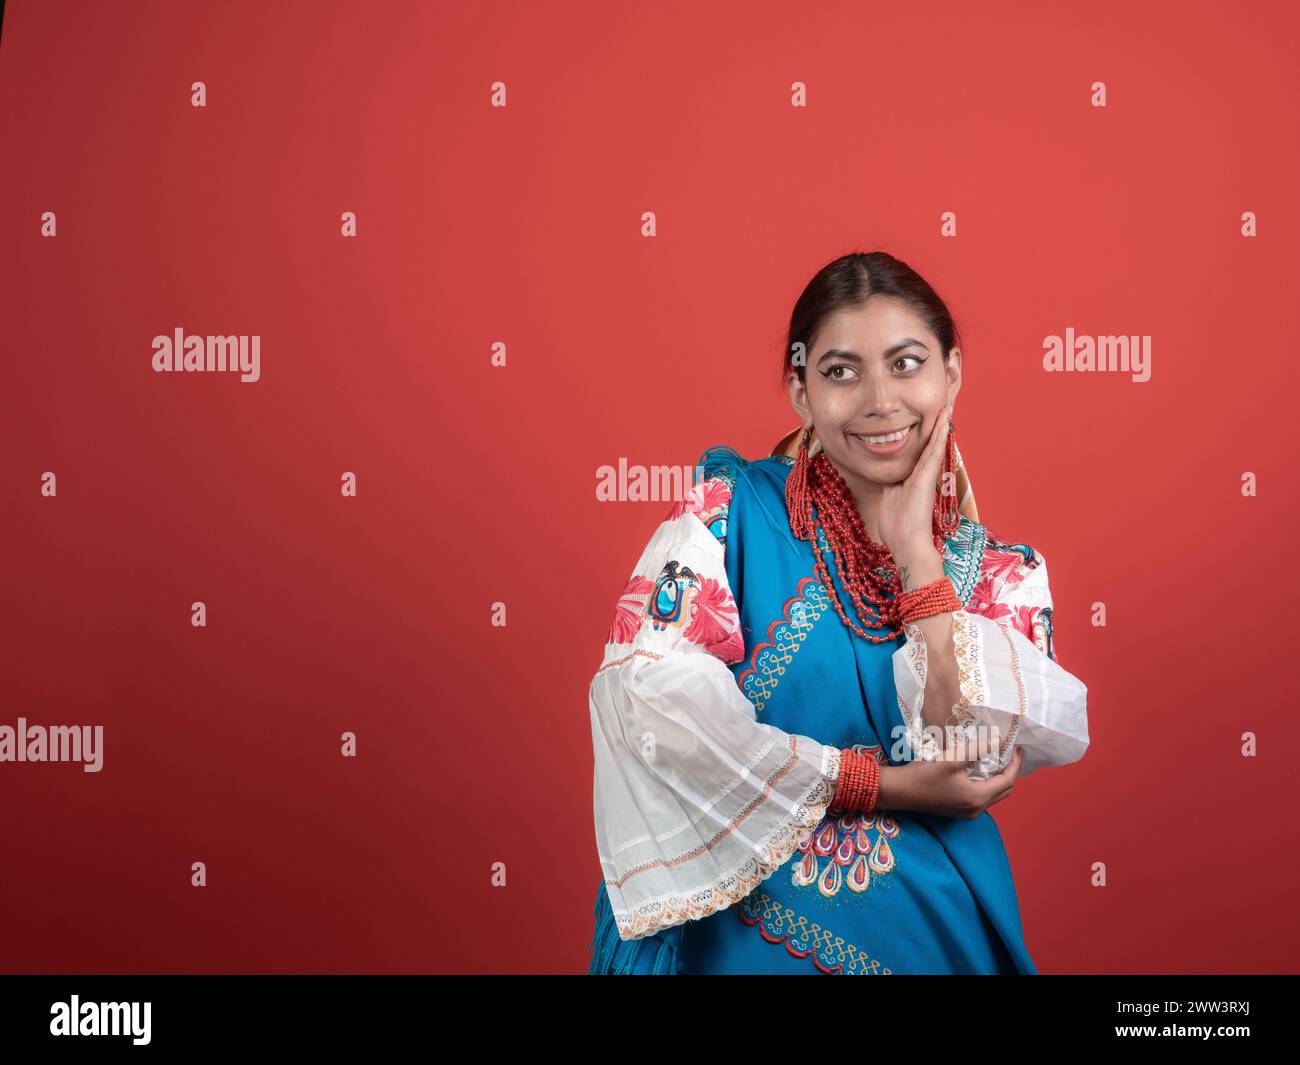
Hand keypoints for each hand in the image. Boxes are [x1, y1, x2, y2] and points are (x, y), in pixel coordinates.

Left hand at [878, 401, 952, 559]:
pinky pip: (933, 453)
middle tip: (944, 405)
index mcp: (914, 479)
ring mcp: (925, 477)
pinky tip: (944, 422)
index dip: (926, 436)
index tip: (930, 419)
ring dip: (940, 426)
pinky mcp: (924, 479)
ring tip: (946, 406)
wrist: (906, 544)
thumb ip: (893, 486)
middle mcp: (923, 476)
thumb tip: (890, 479)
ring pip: (935, 445)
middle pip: (930, 445)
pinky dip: (938, 437)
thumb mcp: (891, 499)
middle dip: (936, 426)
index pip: (920, 452)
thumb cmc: (898, 527)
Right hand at [881, 745, 1023, 819]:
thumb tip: (998, 741)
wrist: (899, 792)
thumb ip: (977, 750)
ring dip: (999, 778)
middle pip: (1004, 791)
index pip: (1007, 780)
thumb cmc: (924, 775)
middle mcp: (976, 809)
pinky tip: (980, 770)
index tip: (1017, 747)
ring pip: (994, 795)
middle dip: (1010, 772)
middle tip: (1009, 753)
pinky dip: (987, 784)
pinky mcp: (959, 810)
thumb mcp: (952, 759)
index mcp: (977, 798)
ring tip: (996, 758)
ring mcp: (967, 812)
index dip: (1015, 763)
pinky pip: (982, 798)